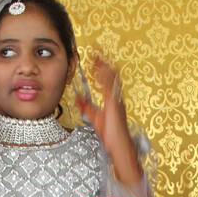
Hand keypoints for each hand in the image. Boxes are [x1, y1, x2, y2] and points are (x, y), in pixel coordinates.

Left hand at [76, 55, 139, 176]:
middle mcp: (116, 97)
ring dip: (104, 66)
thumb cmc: (111, 135)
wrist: (120, 145)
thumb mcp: (94, 117)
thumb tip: (77, 98)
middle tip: (96, 51)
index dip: (101, 68)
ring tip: (97, 56)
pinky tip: (98, 70)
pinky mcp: (114, 103)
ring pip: (112, 78)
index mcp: (113, 99)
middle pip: (111, 74)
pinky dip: (105, 77)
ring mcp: (116, 99)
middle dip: (104, 62)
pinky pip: (110, 87)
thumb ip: (86, 107)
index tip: (94, 58)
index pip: (107, 79)